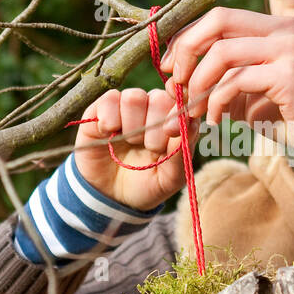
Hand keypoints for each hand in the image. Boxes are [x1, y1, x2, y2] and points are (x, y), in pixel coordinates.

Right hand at [73, 86, 199, 212]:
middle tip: (148, 149)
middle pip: (158, 99)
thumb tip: (191, 122)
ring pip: (134, 97)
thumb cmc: (146, 184)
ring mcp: (127, 106)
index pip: (183, 101)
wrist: (110, 196)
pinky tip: (109, 134)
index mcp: (174, 120)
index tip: (171, 131)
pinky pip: (110, 99)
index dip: (178, 113)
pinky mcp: (102, 107)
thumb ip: (183, 152)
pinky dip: (110, 119)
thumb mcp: (170, 177)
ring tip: (129, 143)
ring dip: (131, 126)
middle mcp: (152, 107)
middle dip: (154, 128)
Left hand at [159, 8, 293, 164]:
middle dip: (185, 50)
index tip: (169, 65)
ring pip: (222, 53)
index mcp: (276, 27)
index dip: (187, 37)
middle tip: (174, 81)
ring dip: (199, 83)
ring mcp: (288, 49)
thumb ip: (226, 78)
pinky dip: (217, 102)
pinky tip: (217, 120)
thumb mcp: (256, 91)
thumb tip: (180, 78)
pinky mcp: (289, 75)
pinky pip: (236, 81)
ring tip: (195, 109)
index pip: (219, 16)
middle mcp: (283, 30)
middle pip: (217, 22)